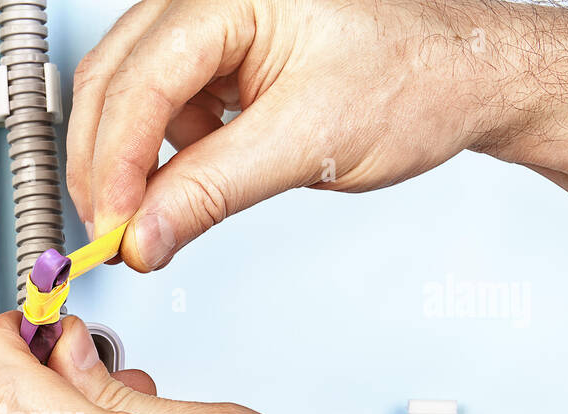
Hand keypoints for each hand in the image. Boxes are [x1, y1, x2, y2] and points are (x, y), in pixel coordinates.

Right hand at [69, 0, 567, 265]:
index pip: (139, 82)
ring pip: (123, 94)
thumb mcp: (308, 143)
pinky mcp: (213, 52)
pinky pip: (156, 104)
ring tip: (152, 217)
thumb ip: (211, 191)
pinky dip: (156, 154)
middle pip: (110, 81)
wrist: (463, 76)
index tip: (111, 231)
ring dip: (126, 163)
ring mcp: (207, 19)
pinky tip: (183, 182)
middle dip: (104, 168)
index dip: (113, 165)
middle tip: (114, 236)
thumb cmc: (415, 79)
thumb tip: (142, 235)